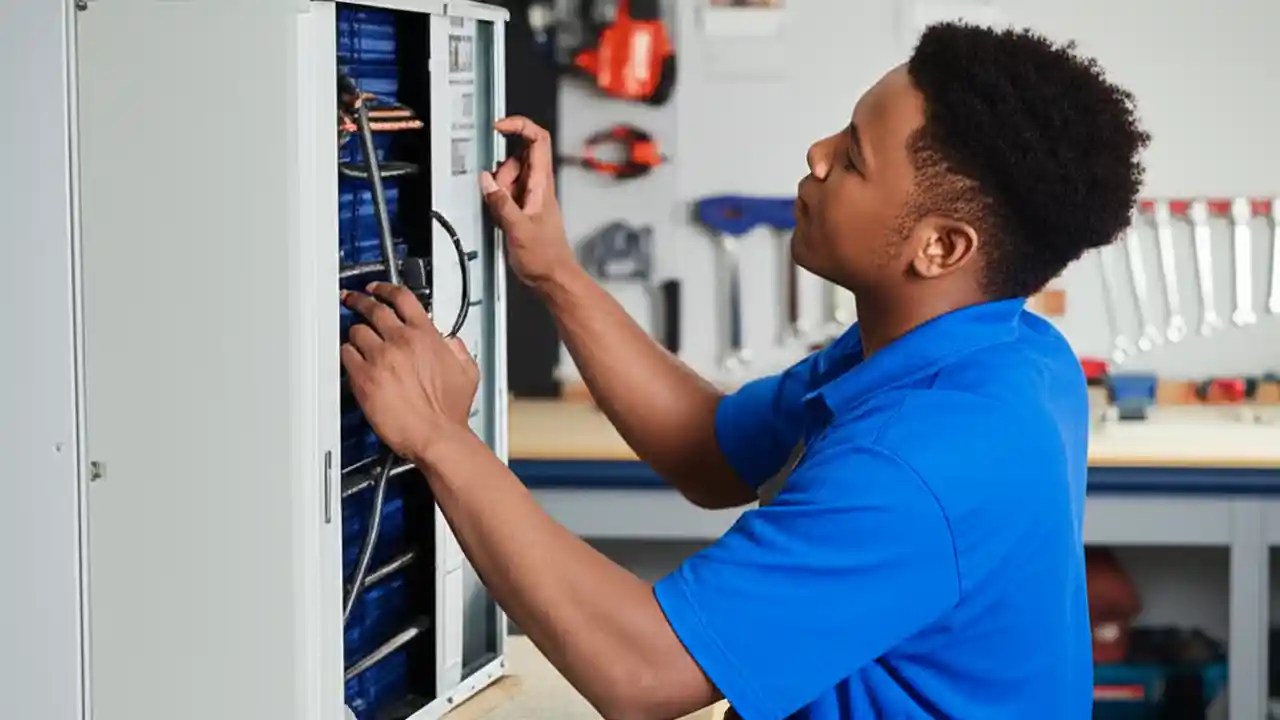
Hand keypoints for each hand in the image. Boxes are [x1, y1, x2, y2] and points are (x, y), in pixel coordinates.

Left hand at [340, 282, 479, 462]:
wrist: (435, 435)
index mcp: (426, 336)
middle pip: (374, 308)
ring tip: (354, 336)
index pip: (402, 298)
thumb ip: (458, 350)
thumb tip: (450, 343)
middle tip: (353, 299)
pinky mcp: (364, 377)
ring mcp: (381, 358)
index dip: (386, 288)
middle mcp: (402, 342)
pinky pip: (346, 355)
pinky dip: (346, 354)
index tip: (377, 288)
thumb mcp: (467, 372)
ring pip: (356, 330)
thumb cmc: (449, 412)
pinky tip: (350, 359)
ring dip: (354, 332)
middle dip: (360, 301)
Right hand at [481, 116, 576, 289]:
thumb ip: (500, 203)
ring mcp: (532, 197)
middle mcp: (539, 186)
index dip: (520, 125)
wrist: (553, 278)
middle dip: (502, 169)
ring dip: (500, 187)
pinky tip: (502, 217)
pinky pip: (507, 192)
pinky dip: (499, 198)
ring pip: (510, 174)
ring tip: (504, 212)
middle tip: (500, 192)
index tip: (499, 127)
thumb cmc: (545, 258)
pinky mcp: (524, 208)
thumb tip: (486, 181)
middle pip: (518, 156)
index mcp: (542, 184)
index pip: (538, 139)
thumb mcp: (517, 229)